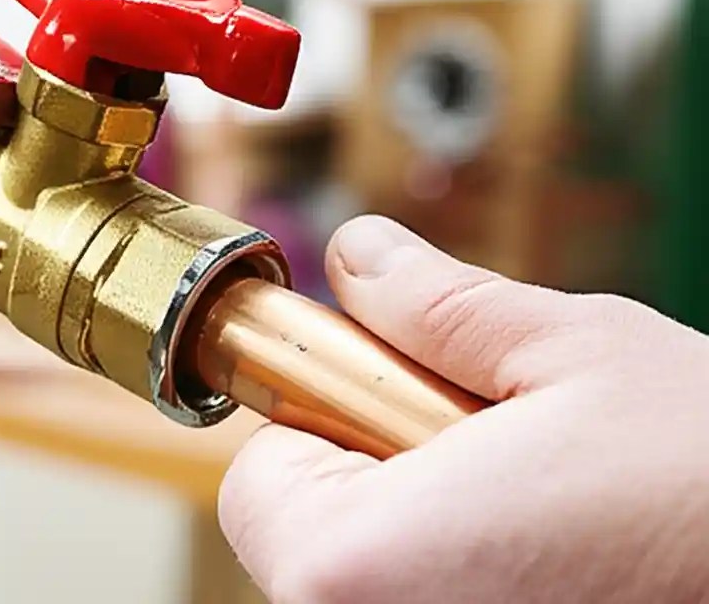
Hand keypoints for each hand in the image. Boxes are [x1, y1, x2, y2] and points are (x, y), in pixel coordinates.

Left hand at [221, 215, 708, 603]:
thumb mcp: (572, 354)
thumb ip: (439, 305)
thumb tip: (364, 260)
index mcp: (360, 569)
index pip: (258, 479)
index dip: (324, 416)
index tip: (388, 390)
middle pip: (312, 534)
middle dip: (379, 467)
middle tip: (479, 442)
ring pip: (376, 574)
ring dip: (432, 521)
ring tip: (537, 497)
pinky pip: (431, 598)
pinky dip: (470, 568)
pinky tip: (554, 546)